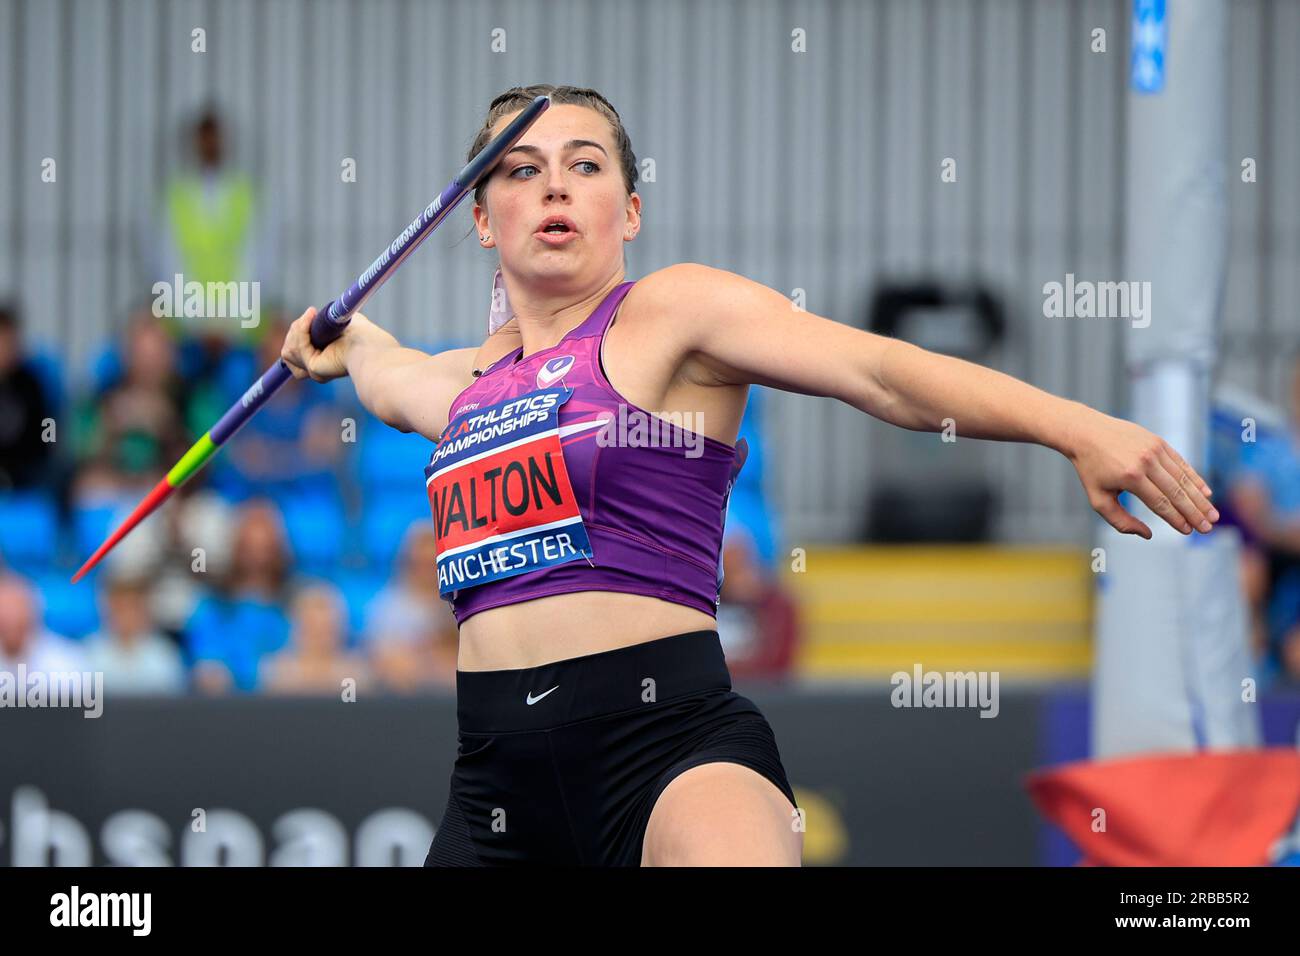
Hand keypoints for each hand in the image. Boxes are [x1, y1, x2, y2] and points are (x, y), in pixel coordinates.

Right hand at [280, 306, 359, 382]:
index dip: (297, 334)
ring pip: (289, 351)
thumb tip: (315, 314)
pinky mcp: (314, 370)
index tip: (308, 316)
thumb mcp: (336, 321)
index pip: (296, 351)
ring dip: (298, 330)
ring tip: (312, 317)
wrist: (368, 344)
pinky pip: (296, 349)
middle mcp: (318, 367)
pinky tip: (311, 320)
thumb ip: (324, 321)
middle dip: (297, 329)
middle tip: (312, 314)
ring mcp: (315, 371)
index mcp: (323, 357)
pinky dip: (301, 331)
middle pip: (289, 351)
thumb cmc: (362, 333)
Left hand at [1066, 408, 1218, 537]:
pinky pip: (1180, 463)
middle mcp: (1146, 462)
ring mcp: (1154, 449)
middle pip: (1176, 492)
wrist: (1086, 432)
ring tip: (1212, 515)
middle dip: (1194, 512)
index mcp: (1130, 477)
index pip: (1160, 503)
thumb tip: (1148, 535)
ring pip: (1182, 478)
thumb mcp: (1098, 499)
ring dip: (1199, 498)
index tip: (1189, 531)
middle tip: (1208, 528)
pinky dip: (1194, 478)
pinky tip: (1205, 493)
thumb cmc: (1091, 469)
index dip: (1177, 519)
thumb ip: (1120, 521)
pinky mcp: (1158, 441)